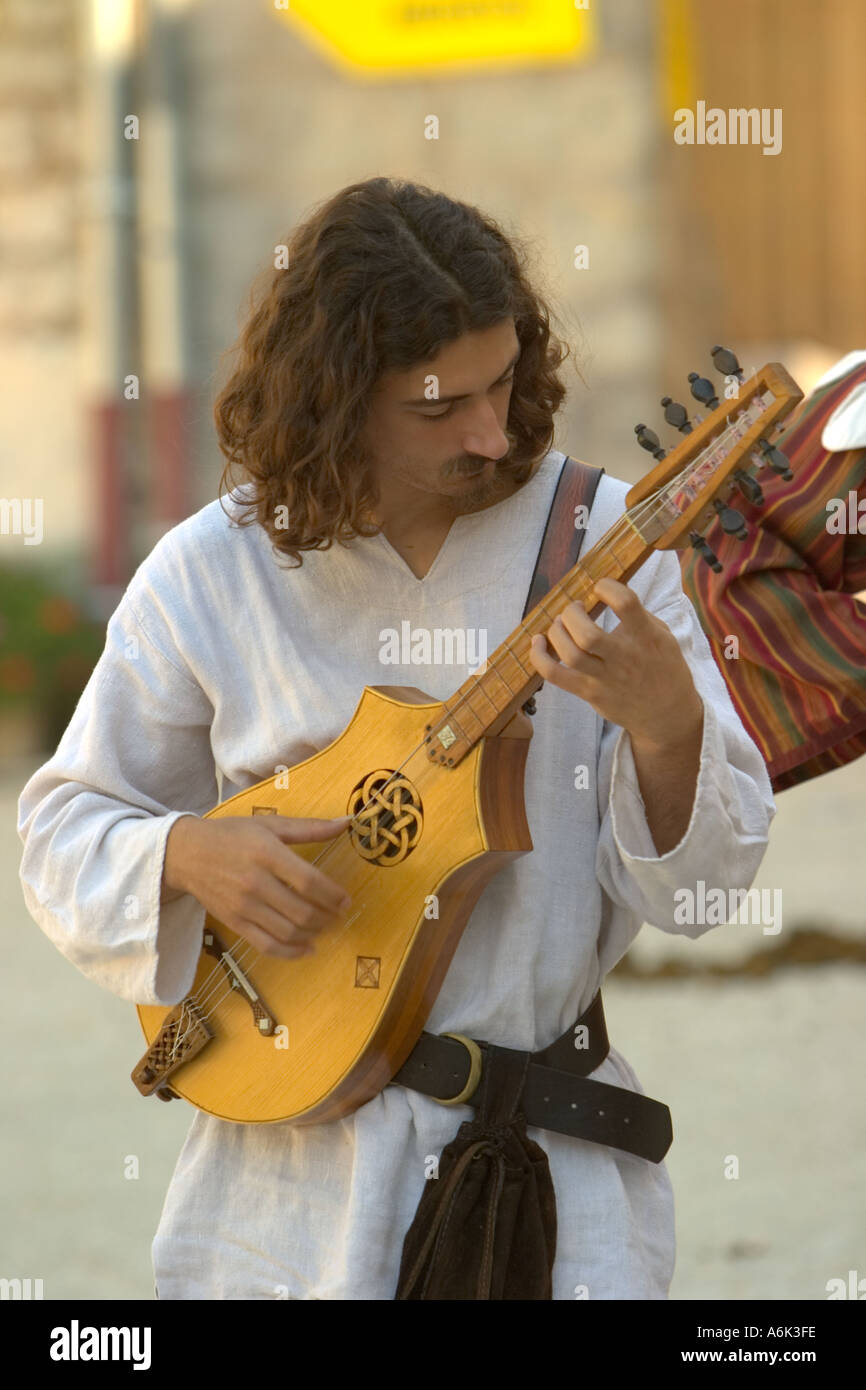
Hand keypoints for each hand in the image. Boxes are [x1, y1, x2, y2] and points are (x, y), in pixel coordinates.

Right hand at [162, 813, 353, 958]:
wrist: (186, 854)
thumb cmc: (232, 835)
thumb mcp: (270, 824)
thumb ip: (310, 828)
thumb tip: (346, 823)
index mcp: (267, 854)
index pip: (308, 881)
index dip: (332, 895)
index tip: (346, 900)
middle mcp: (255, 883)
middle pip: (301, 911)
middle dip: (327, 917)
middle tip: (338, 914)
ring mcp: (243, 906)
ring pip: (288, 931)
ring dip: (314, 934)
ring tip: (325, 927)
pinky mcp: (234, 923)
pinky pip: (267, 945)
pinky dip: (291, 952)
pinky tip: (307, 948)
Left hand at [528, 578, 702, 749]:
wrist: (666, 715)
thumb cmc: (664, 668)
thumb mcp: (663, 636)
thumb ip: (638, 616)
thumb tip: (608, 595)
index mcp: (646, 638)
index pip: (625, 604)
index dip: (607, 587)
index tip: (600, 587)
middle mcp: (625, 658)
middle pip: (587, 634)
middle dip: (572, 613)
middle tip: (576, 608)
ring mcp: (604, 679)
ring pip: (570, 654)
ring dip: (556, 631)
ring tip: (560, 623)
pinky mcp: (589, 693)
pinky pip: (555, 675)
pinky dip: (539, 657)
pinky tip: (538, 642)